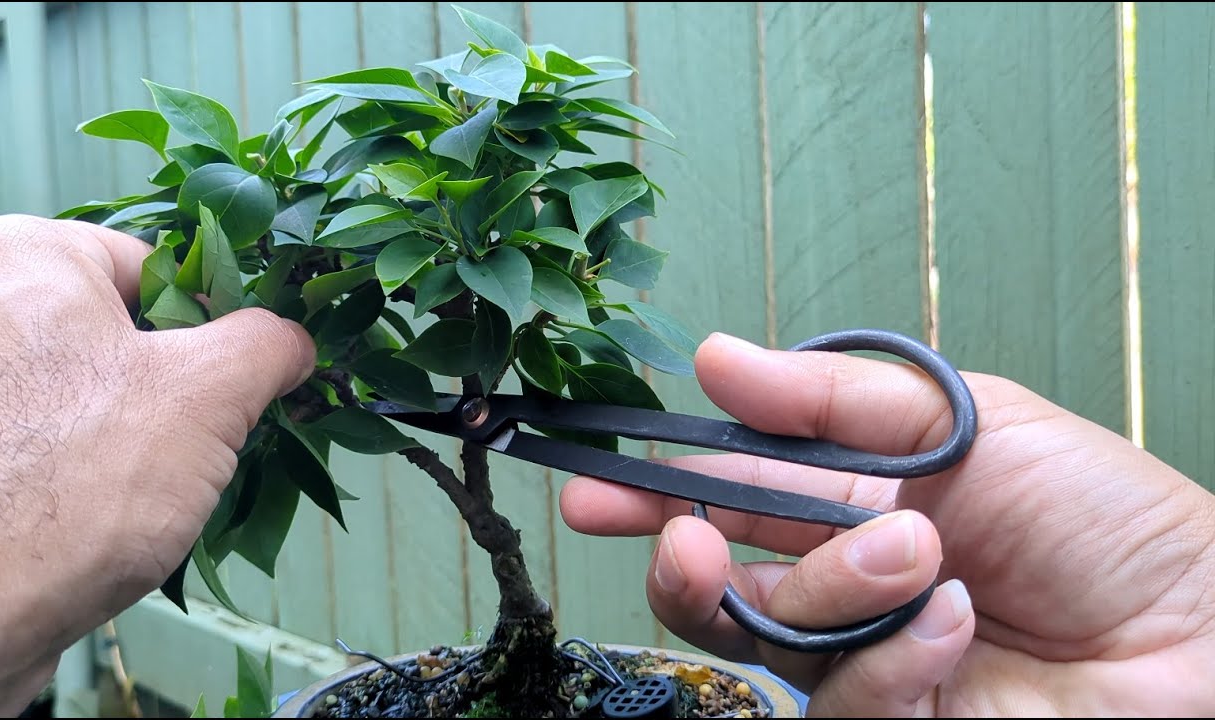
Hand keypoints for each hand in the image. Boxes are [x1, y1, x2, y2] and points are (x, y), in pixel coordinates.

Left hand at [0, 215, 314, 715]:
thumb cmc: (68, 483)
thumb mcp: (204, 395)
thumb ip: (263, 346)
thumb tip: (291, 339)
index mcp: (15, 252)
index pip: (152, 269)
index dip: (209, 330)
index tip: (232, 390)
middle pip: (107, 334)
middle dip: (161, 394)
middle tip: (184, 451)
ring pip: (70, 397)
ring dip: (119, 441)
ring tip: (131, 496)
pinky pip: (26, 446)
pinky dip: (65, 476)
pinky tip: (81, 522)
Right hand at [561, 332, 1214, 716]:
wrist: (1202, 628)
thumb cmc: (1104, 517)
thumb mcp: (962, 420)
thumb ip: (826, 399)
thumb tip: (711, 359)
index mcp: (856, 501)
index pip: (730, 494)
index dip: (657, 490)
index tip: (593, 485)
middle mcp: (848, 582)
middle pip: (719, 582)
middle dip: (685, 560)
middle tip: (683, 541)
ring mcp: (869, 660)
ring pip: (771, 636)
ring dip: (831, 586)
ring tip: (919, 554)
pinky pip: (840, 701)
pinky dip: (890, 655)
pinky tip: (952, 620)